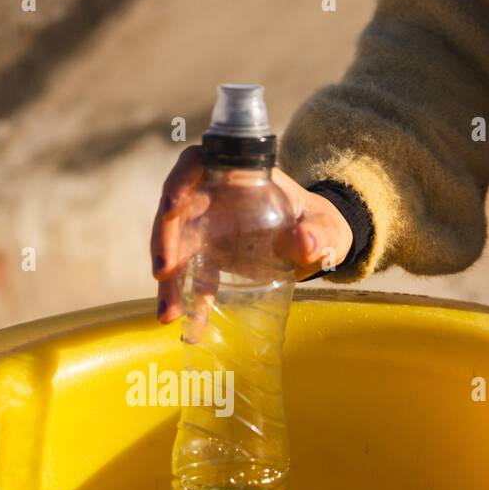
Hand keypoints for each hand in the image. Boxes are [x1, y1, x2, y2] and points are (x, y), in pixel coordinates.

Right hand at [150, 145, 354, 322]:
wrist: (317, 245)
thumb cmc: (318, 224)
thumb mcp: (325, 228)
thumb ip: (319, 233)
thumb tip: (304, 243)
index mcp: (239, 178)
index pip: (198, 164)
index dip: (179, 181)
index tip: (171, 206)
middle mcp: (215, 198)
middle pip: (176, 212)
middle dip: (165, 241)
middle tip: (163, 273)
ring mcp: (209, 228)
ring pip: (177, 248)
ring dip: (170, 281)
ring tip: (168, 314)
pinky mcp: (210, 256)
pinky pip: (192, 276)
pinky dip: (189, 299)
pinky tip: (190, 325)